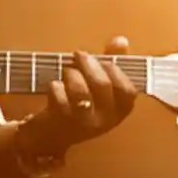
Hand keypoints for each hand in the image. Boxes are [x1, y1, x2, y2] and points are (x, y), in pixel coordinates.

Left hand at [18, 36, 137, 157]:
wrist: (49, 136)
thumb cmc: (78, 108)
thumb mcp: (99, 89)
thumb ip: (112, 64)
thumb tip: (121, 41)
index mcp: (119, 112)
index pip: (128, 90)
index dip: (116, 71)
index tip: (103, 60)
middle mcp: (104, 120)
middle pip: (102, 85)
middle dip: (89, 64)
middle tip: (79, 55)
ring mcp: (82, 123)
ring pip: (80, 90)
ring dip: (71, 74)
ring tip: (67, 71)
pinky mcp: (60, 122)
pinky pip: (59, 96)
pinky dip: (55, 86)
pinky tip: (54, 86)